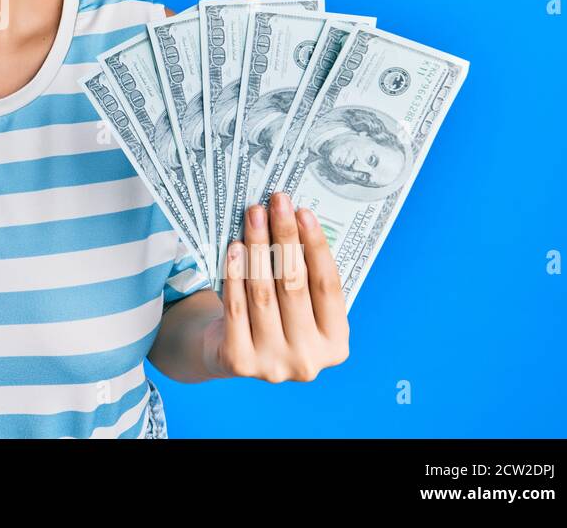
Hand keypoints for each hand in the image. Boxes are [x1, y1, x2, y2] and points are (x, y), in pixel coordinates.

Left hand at [203, 192, 349, 382]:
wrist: (231, 354)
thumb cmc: (274, 320)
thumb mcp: (299, 308)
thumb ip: (303, 277)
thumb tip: (295, 220)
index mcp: (335, 344)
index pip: (328, 286)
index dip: (316, 246)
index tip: (304, 212)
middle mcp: (308, 360)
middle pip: (294, 284)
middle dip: (285, 236)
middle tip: (277, 202)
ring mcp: (273, 364)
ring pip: (263, 292)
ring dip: (258, 247)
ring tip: (254, 215)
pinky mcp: (239, 361)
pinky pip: (235, 306)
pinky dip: (234, 274)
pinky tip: (235, 247)